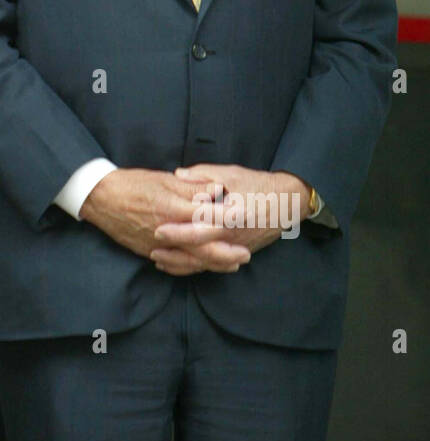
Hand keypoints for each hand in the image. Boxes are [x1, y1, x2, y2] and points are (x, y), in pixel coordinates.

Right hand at [80, 168, 249, 274]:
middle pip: (203, 249)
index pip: (208, 219)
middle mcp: (167, 232)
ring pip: (189, 261)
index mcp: (173, 209)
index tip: (245, 221)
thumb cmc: (131, 184)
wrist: (100, 198)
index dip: (228, 221)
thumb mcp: (163, 179)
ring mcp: (157, 245)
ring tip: (230, 265)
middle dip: (226, 255)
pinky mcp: (148, 251)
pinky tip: (200, 265)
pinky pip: (173, 263)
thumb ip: (192, 187)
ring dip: (212, 264)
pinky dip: (190, 267)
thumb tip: (217, 190)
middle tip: (245, 256)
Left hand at [150, 164, 310, 273]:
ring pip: (205, 262)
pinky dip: (194, 267)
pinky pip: (213, 265)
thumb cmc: (258, 184)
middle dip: (175, 251)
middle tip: (152, 249)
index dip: (178, 230)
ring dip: (181, 263)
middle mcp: (233, 235)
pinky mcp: (238, 252)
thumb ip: (203, 175)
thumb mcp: (230, 174)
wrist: (288, 202)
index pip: (200, 226)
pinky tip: (178, 265)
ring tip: (158, 260)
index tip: (158, 228)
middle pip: (200, 249)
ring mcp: (236, 247)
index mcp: (230, 214)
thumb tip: (178, 174)